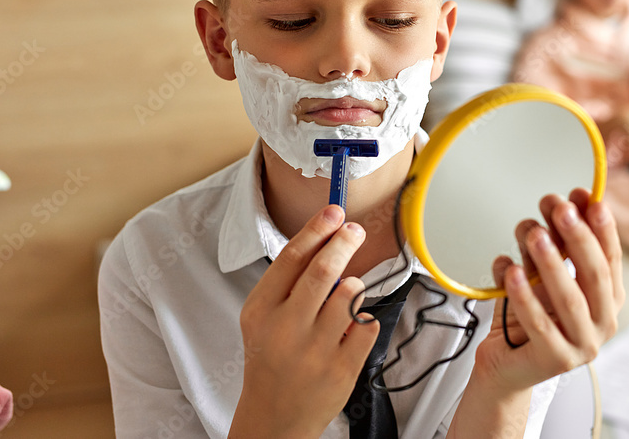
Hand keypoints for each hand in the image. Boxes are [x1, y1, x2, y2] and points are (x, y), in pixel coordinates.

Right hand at [228, 205, 378, 438]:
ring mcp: (316, 351)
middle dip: (344, 242)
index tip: (334, 212)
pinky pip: (367, 324)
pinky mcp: (342, 369)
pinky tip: (348, 330)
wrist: (274, 416)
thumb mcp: (263, 318)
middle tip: (355, 231)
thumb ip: (289, 282)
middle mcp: (286, 329)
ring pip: (351, 294)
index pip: (291, 258)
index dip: (316, 229)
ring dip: (354, 286)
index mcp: (262, 311)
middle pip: (324, 269)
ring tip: (346, 294)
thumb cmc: (271, 357)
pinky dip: (362, 320)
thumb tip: (327, 236)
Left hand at [475, 189, 623, 392]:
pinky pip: (538, 325)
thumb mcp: (542, 271)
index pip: (611, 259)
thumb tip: (569, 200)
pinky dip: (524, 295)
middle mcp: (602, 323)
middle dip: (578, 238)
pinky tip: (510, 270)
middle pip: (594, 276)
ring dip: (551, 262)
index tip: (588, 198)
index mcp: (608, 299)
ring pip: (569, 300)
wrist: (506, 362)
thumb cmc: (529, 312)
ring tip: (534, 233)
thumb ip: (556, 241)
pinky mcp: (554, 361)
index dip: (602, 228)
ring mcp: (582, 347)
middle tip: (560, 208)